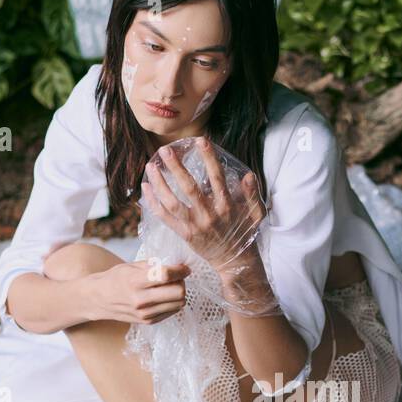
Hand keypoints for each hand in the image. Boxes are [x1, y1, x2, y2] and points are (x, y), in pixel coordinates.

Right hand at [84, 260, 189, 323]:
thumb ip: (154, 266)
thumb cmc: (116, 279)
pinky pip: (173, 311)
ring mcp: (145, 313)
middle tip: (176, 277)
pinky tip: (163, 296)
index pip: (166, 275)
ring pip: (179, 303)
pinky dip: (172, 302)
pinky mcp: (148, 321)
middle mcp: (140, 300)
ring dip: (179, 293)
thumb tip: (177, 265)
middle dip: (181, 282)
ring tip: (169, 287)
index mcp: (135, 281)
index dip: (180, 270)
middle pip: (178, 292)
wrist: (99, 299)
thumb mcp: (131, 266)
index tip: (184, 268)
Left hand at [141, 137, 262, 270]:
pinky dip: (154, 203)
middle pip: (190, 188)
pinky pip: (165, 218)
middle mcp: (209, 215)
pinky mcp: (185, 234)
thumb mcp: (255, 213)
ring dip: (160, 184)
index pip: (217, 178)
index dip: (209, 158)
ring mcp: (195, 225)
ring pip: (173, 203)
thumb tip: (247, 175)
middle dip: (176, 168)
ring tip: (151, 167)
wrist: (234, 261)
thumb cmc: (244, 233)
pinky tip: (146, 188)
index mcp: (227, 206)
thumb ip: (252, 194)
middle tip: (165, 150)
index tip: (200, 141)